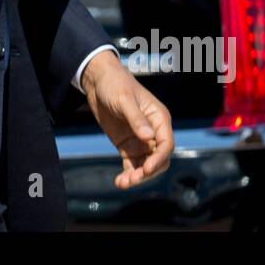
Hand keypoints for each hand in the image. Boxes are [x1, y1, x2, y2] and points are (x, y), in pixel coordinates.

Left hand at [81, 49, 172, 188]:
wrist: (98, 81)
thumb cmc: (115, 84)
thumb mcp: (124, 99)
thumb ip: (136, 119)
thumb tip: (149, 138)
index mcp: (159, 118)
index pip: (166, 144)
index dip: (159, 159)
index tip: (147, 169)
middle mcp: (153, 132)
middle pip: (159, 159)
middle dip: (148, 171)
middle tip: (133, 179)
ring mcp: (140, 140)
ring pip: (145, 165)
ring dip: (137, 177)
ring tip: (122, 183)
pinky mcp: (127, 145)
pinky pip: (132, 164)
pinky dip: (128, 174)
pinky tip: (119, 182)